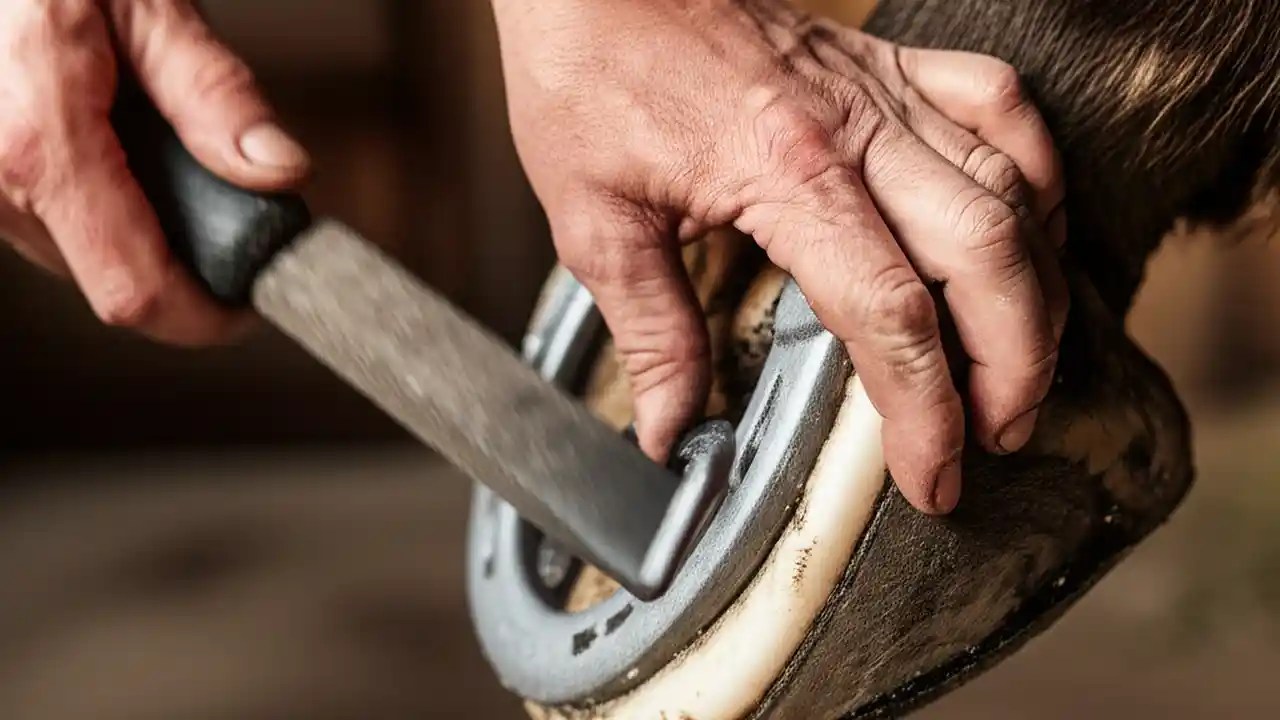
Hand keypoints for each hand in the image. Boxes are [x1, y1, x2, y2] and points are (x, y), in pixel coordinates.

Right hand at [0, 0, 309, 344]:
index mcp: (42, 145)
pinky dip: (113, 212)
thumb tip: (279, 171)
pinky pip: (64, 232)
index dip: (206, 317)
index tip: (254, 304)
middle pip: (120, 285)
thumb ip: (216, 94)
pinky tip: (126, 156)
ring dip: (150, 236)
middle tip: (235, 210)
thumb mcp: (150, 9)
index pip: (136, 290)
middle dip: (189, 264)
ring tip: (170, 158)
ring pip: (92, 264)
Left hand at [492, 0, 1067, 513]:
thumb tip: (671, 432)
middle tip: (1000, 431)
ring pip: (1013, 186)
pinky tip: (1030, 231)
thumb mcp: (596, 222)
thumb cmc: (588, 78)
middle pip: (987, 255)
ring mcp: (881, 88)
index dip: (926, 409)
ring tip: (1025, 362)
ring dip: (1037, 287)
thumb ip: (651, 333)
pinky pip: (1001, 106)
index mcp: (782, 173)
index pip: (889, 313)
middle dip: (1014, 363)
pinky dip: (1035, 176)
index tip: (936, 475)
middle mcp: (855, 127)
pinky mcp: (887, 64)